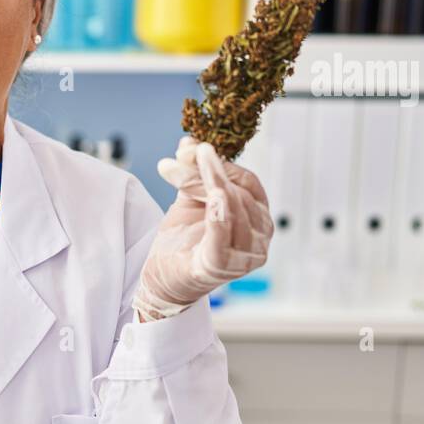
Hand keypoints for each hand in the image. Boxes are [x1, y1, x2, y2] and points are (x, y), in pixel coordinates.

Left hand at [133, 136, 273, 319]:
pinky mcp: (223, 265)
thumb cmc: (183, 243)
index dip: (222, 162)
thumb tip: (189, 143)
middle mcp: (260, 237)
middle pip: (237, 192)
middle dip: (205, 170)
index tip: (194, 147)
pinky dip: (216, 209)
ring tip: (173, 169)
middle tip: (179, 156)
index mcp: (258, 218)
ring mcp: (247, 254)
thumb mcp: (190, 201)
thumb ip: (193, 174)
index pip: (248, 182)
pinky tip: (208, 193)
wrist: (163, 280)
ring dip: (199, 182)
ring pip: (230, 206)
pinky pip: (223, 230)